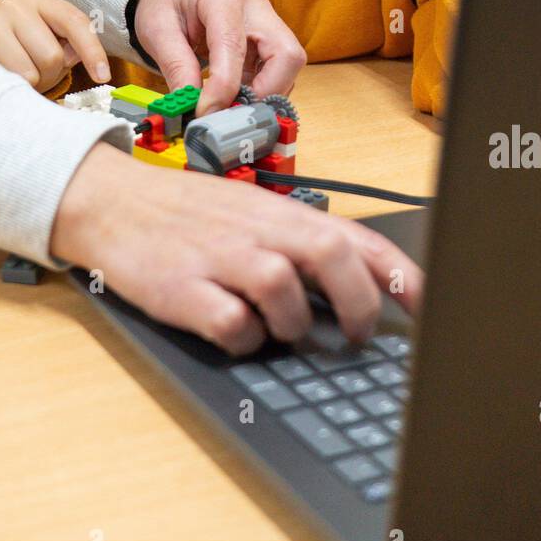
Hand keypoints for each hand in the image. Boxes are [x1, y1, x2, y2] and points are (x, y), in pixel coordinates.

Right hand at [0, 0, 110, 92]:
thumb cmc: (28, 50)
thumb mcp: (55, 42)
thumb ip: (74, 47)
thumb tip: (96, 66)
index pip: (74, 22)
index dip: (92, 51)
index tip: (104, 76)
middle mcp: (11, 6)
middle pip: (51, 56)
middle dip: (50, 74)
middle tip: (38, 72)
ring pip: (27, 74)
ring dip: (29, 84)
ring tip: (19, 75)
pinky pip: (3, 82)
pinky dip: (8, 88)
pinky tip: (3, 79)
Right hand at [51, 142, 423, 354]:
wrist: (113, 201)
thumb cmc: (188, 213)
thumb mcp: (252, 213)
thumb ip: (299, 242)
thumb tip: (356, 285)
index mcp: (281, 213)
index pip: (358, 239)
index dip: (401, 275)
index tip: (428, 306)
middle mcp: (257, 229)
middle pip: (330, 255)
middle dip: (357, 302)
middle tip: (355, 333)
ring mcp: (219, 257)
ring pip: (283, 291)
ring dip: (292, 324)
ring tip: (280, 330)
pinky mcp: (182, 288)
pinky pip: (230, 324)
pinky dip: (243, 339)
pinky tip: (236, 332)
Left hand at [132, 0, 305, 114]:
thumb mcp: (157, 29)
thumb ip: (176, 66)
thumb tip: (190, 106)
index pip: (234, 46)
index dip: (224, 87)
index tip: (205, 113)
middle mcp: (256, 9)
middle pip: (287, 55)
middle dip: (266, 92)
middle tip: (233, 112)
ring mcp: (267, 24)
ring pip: (288, 66)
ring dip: (264, 94)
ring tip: (228, 107)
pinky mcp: (268, 41)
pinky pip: (279, 72)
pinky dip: (261, 91)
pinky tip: (234, 97)